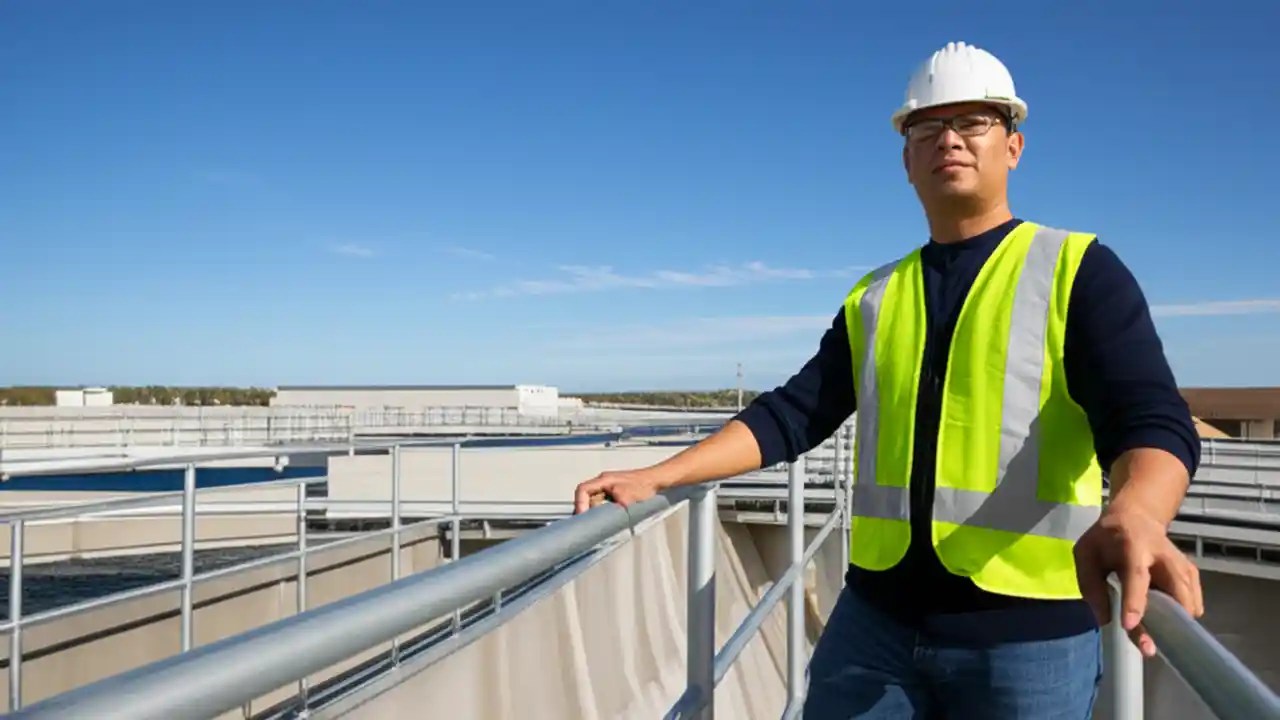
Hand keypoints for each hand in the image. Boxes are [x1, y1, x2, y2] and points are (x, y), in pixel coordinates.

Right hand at [573, 468, 666, 513]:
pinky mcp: (615, 491)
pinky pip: (603, 501)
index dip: (579, 504)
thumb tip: (599, 519)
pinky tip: (607, 518)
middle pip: (586, 496)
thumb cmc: (644, 486)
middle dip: (585, 509)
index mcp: (603, 480)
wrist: (657, 480)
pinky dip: (601, 509)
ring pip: (594, 499)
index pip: (582, 490)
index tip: (582, 516)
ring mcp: (609, 486)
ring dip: (593, 510)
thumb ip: (609, 509)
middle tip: (587, 523)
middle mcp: (604, 482)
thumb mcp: (624, 500)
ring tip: (596, 522)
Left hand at [1074, 506, 1203, 656]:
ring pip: (1188, 602)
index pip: (1136, 576)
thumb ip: (1090, 585)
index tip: (1131, 626)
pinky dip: (1182, 617)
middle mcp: (1164, 556)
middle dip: (1167, 624)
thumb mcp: (1085, 553)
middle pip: (1176, 593)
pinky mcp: (1192, 574)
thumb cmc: (1106, 538)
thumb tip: (1105, 619)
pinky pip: (1193, 604)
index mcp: (1132, 546)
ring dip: (1174, 625)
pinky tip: (1165, 619)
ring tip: (1154, 635)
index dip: (1135, 602)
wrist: (1136, 517)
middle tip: (1148, 647)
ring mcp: (1183, 565)